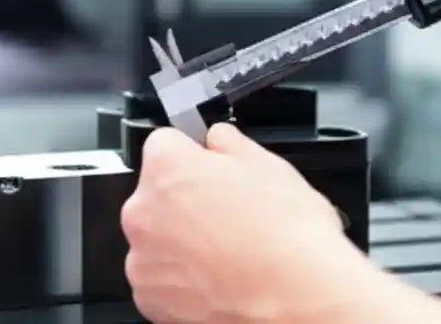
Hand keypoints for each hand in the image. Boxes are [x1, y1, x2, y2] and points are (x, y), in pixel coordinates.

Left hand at [121, 124, 357, 322]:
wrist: (297, 301)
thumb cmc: (287, 238)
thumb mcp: (270, 165)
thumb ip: (230, 143)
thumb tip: (220, 139)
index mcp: (166, 168)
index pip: (166, 145)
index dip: (194, 157)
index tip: (210, 169)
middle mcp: (143, 212)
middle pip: (158, 196)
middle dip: (186, 202)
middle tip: (229, 216)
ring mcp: (143, 260)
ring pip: (158, 240)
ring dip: (182, 244)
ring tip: (228, 253)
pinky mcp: (151, 300)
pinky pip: (160, 281)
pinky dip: (181, 283)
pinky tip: (218, 280)